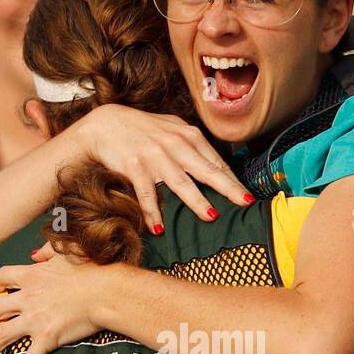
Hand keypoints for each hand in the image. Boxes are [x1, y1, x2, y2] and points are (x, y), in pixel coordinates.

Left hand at [0, 248, 109, 353]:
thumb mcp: (67, 250)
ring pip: (3, 335)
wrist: (105, 290)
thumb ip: (46, 251)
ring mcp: (35, 319)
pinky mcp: (47, 338)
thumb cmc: (92, 269)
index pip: (2, 278)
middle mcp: (28, 298)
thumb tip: (34, 254)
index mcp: (32, 276)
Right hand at [75, 104, 253, 231]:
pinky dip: (152, 213)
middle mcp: (174, 144)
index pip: (215, 161)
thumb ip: (192, 143)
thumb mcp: (172, 129)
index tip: (248, 195)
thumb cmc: (143, 129)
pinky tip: (159, 229)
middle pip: (206, 170)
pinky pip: (147, 194)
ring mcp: (155, 156)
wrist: (105, 124)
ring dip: (196, 201)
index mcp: (187, 135)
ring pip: (180, 182)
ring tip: (212, 216)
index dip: (233, 179)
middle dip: (228, 188)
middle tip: (245, 202)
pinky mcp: (135, 167)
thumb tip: (215, 164)